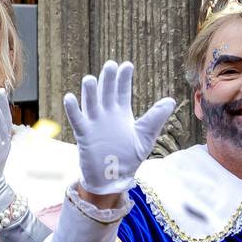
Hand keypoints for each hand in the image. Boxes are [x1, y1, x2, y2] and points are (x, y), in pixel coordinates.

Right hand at [64, 60, 175, 195]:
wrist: (113, 177)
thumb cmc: (129, 157)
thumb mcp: (145, 136)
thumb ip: (155, 118)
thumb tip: (170, 100)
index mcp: (121, 114)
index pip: (122, 92)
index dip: (124, 79)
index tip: (127, 65)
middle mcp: (106, 115)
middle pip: (106, 93)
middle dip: (108, 79)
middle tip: (110, 64)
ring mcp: (94, 123)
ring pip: (90, 103)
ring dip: (90, 92)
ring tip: (90, 78)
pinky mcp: (84, 134)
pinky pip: (77, 119)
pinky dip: (73, 109)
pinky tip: (70, 97)